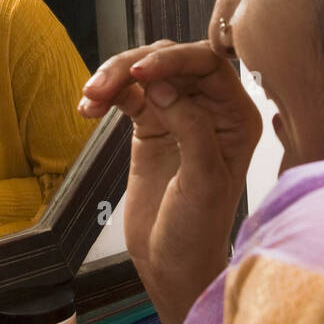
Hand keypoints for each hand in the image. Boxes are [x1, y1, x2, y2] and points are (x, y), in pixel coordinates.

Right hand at [79, 40, 261, 323]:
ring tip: (89, 98)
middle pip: (173, 61)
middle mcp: (210, 109)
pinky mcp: (151, 126)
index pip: (208, 65)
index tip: (140, 72)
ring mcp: (178, 114)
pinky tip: (87, 109)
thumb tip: (162, 84)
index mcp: (236, 117)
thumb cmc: (198, 231)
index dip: (173, 59)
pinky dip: (107, 96)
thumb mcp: (202, 182)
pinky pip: (128, 96)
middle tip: (101, 86)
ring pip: (146, 74)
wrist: (172, 264)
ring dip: (115, 78)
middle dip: (135, 66)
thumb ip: (191, 127)